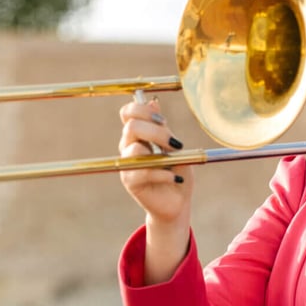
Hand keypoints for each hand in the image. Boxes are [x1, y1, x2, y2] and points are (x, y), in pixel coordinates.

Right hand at [118, 98, 192, 227]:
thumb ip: (163, 128)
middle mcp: (129, 147)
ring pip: (134, 149)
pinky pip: (142, 172)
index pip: (128, 112)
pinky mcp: (130, 182)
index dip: (143, 110)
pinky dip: (162, 174)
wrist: (177, 202)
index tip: (164, 121)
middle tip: (176, 144)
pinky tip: (175, 179)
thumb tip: (152, 102)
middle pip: (131, 127)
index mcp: (138, 135)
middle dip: (156, 132)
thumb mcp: (175, 148)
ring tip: (175, 162)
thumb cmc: (177, 172)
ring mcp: (127, 165)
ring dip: (159, 154)